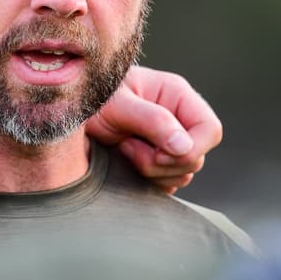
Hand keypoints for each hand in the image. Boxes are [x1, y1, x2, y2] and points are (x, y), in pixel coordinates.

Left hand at [86, 66, 221, 193]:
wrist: (70, 112)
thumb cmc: (93, 98)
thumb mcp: (117, 105)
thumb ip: (153, 121)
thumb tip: (184, 147)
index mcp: (177, 96)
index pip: (210, 130)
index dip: (191, 149)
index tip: (158, 153)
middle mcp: (179, 119)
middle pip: (196, 157)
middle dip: (162, 163)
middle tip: (129, 148)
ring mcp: (170, 141)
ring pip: (183, 174)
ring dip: (153, 172)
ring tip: (125, 151)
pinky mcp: (158, 160)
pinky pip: (169, 183)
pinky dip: (149, 181)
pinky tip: (127, 162)